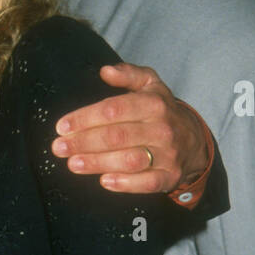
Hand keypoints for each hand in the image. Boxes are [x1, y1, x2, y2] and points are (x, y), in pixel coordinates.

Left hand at [51, 62, 210, 192]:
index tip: (62, 126)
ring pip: (129, 160)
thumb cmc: (162, 111)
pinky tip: (103, 181)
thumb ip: (129, 74)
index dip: (85, 118)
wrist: (194, 140)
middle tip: (59, 147)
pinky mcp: (169, 176)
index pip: (114, 109)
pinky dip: (125, 184)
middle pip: (117, 136)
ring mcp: (167, 154)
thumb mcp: (151, 85)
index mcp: (154, 104)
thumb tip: (105, 70)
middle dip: (84, 142)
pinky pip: (147, 183)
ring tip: (73, 164)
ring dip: (98, 163)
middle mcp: (162, 129)